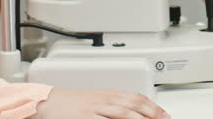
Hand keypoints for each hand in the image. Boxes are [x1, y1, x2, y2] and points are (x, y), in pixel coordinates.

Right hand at [34, 88, 169, 118]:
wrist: (47, 103)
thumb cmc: (70, 104)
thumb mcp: (96, 101)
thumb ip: (114, 106)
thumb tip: (131, 112)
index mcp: (109, 95)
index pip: (138, 99)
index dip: (154, 107)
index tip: (165, 115)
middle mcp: (106, 100)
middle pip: (135, 106)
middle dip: (153, 113)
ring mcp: (96, 109)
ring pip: (125, 113)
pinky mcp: (86, 118)